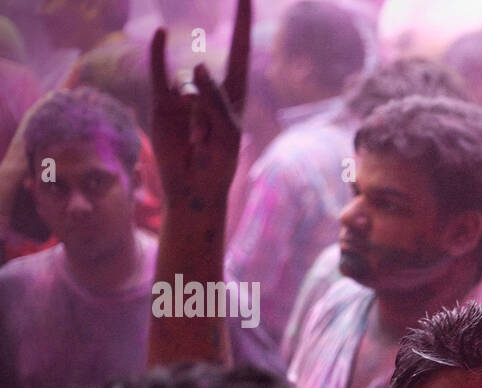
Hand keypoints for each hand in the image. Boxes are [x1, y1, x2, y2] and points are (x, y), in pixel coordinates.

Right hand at [149, 0, 249, 210]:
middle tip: (209, 138)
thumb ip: (217, 100)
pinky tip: (159, 34)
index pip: (239, 51)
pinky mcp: (162, 103)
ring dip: (195, 116)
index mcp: (234, 95)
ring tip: (197, 142)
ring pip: (189, 85)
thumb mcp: (228, 134)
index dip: (241, 24)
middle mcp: (208, 89)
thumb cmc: (219, 164)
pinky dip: (158, 53)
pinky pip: (159, 73)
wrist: (194, 188)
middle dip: (210, 105)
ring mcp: (183, 94)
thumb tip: (198, 65)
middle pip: (209, 76)